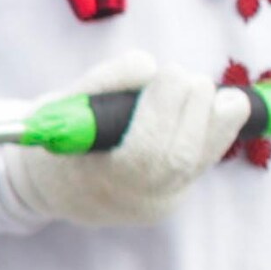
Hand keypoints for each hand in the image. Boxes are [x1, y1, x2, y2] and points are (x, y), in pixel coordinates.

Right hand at [0, 48, 242, 228]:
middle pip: (179, 160)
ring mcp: (155, 203)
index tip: (168, 70)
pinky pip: (203, 161)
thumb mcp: (63, 105)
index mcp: (91, 180)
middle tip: (191, 78)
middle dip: (197, 109)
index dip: (163, 108)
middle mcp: (128, 201)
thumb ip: (101, 82)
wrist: (53, 184)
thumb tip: (149, 65)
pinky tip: (213, 107)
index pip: (143, 154)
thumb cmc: (58, 136)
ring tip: (206, 90)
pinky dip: (215, 128)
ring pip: (200, 160)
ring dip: (217, 118)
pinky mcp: (173, 197)